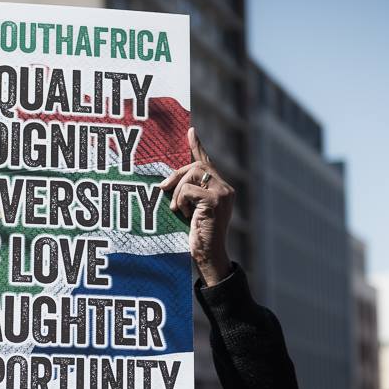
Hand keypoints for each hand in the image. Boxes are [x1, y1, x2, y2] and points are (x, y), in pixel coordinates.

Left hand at [159, 127, 233, 284]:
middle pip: (197, 166)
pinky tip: (186, 215)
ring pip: (192, 175)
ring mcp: (223, 194)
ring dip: (179, 191)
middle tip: (163, 188)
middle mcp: (226, 189)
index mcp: (221, 189)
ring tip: (179, 209)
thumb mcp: (191, 211)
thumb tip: (168, 182)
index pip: (207, 163)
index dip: (197, 147)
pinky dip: (182, 200)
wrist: (209, 256)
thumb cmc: (198, 237)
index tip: (190, 131)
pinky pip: (189, 190)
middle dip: (177, 175)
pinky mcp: (215, 201)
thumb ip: (187, 194)